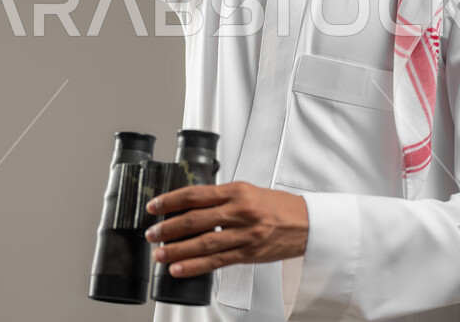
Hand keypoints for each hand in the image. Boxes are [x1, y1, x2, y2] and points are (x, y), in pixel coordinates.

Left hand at [143, 181, 308, 277]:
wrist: (307, 223)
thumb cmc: (279, 207)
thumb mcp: (249, 191)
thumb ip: (222, 197)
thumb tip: (191, 204)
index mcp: (237, 191)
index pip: (195, 194)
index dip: (170, 201)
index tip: (154, 207)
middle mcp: (239, 211)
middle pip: (195, 220)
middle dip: (168, 228)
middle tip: (152, 233)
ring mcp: (244, 234)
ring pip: (203, 243)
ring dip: (177, 250)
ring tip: (159, 253)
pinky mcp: (249, 254)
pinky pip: (217, 262)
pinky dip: (195, 266)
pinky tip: (179, 268)